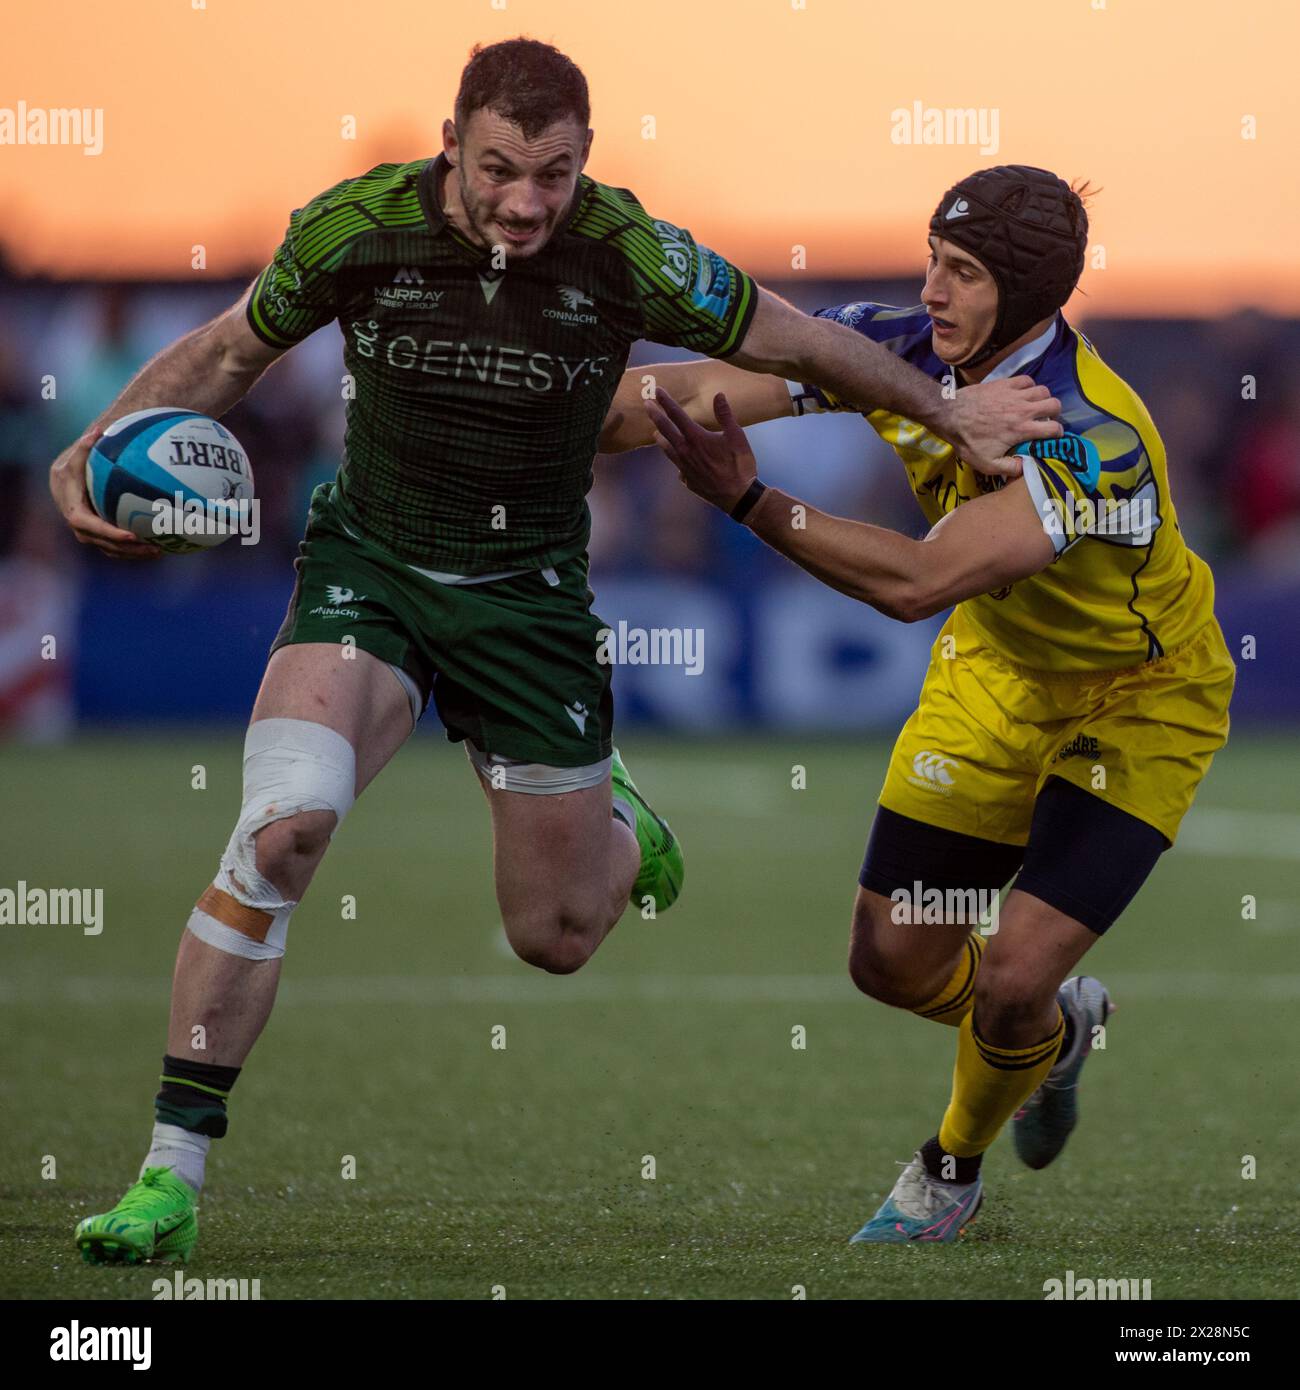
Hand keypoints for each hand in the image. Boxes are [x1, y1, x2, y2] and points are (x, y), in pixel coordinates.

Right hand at [48, 425, 161, 559]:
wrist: (67, 476)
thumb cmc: (77, 461)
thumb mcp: (79, 453)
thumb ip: (86, 445)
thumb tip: (97, 431)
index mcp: (69, 503)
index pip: (85, 523)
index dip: (107, 531)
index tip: (131, 535)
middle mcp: (76, 521)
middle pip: (100, 542)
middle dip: (126, 548)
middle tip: (153, 547)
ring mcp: (86, 530)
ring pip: (109, 548)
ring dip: (132, 553)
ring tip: (159, 551)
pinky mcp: (96, 534)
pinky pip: (114, 546)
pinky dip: (132, 549)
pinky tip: (157, 546)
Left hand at [645, 389, 757, 511]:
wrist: (737, 496)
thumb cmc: (740, 465)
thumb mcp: (737, 437)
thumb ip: (725, 415)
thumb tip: (718, 395)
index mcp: (696, 438)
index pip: (677, 415)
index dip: (665, 401)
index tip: (656, 390)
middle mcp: (685, 451)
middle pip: (664, 429)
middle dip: (655, 415)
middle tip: (645, 404)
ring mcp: (683, 467)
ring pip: (666, 449)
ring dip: (660, 438)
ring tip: (656, 432)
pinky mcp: (686, 479)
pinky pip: (677, 465)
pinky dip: (676, 458)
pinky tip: (679, 459)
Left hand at [948, 375, 1061, 476]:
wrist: (950, 415)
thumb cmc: (968, 441)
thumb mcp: (987, 464)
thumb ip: (1010, 468)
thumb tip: (1027, 467)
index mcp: (1022, 429)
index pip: (1054, 428)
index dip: (1057, 434)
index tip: (1051, 436)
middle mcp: (1023, 409)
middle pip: (1054, 404)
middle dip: (1054, 413)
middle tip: (1045, 419)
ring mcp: (1015, 394)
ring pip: (1043, 390)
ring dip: (1043, 399)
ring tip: (1035, 407)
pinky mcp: (1005, 383)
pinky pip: (1027, 380)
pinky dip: (1029, 386)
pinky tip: (1023, 394)